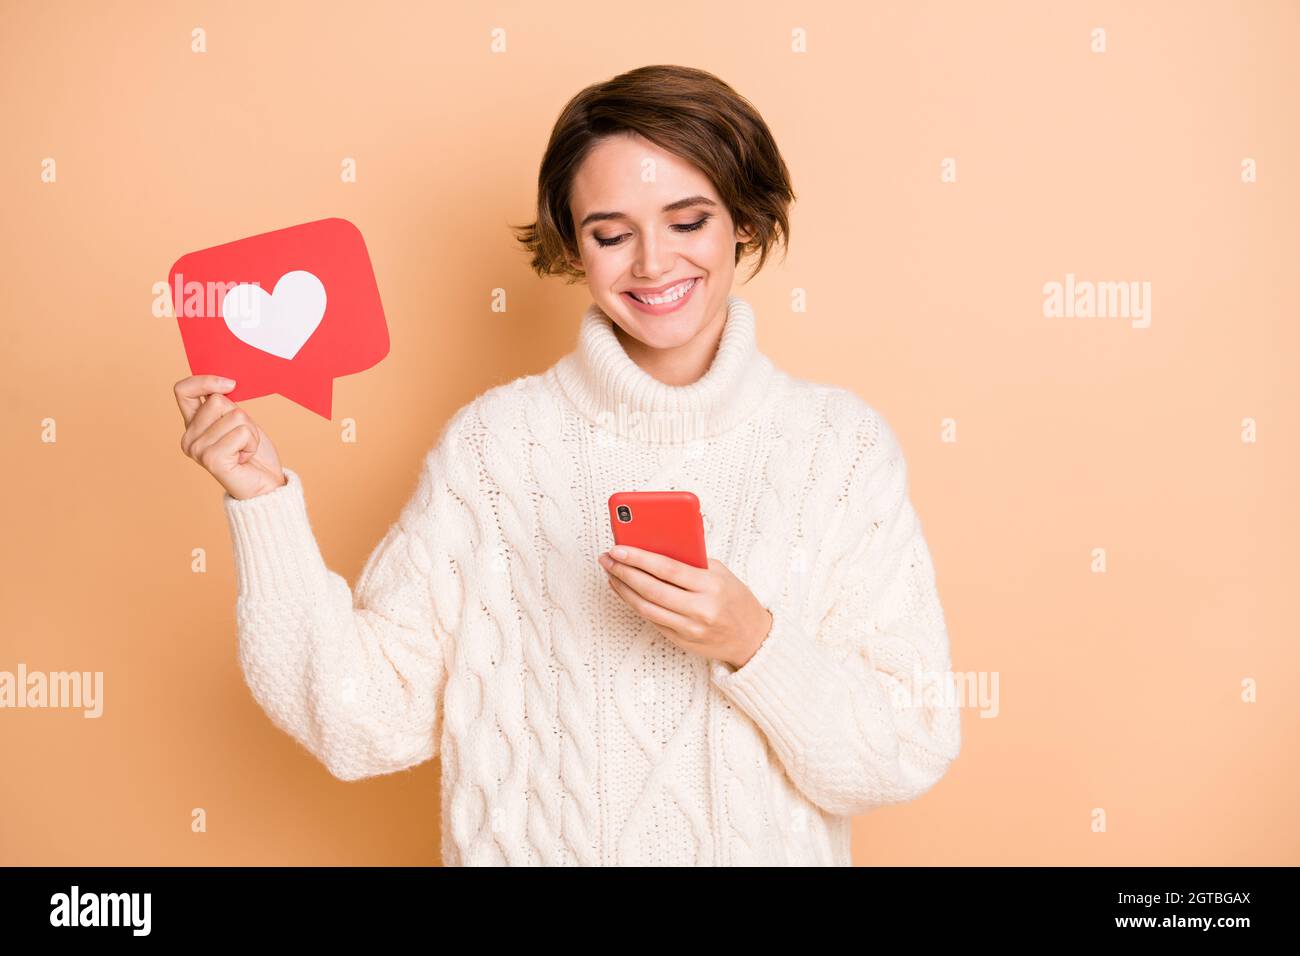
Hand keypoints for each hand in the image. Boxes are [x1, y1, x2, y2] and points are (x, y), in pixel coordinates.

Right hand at [174, 374, 286, 500]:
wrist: (265, 485)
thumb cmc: (253, 453)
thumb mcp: (238, 421)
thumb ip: (225, 405)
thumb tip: (225, 382)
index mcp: (192, 426)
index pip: (183, 390)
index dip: (205, 381)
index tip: (230, 384)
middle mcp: (189, 438)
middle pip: (217, 401)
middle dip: (241, 415)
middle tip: (244, 437)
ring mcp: (197, 450)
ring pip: (234, 415)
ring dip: (250, 431)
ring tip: (245, 449)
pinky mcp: (212, 459)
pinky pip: (241, 432)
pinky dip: (252, 442)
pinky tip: (245, 457)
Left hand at [597, 545, 773, 669]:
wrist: (752, 638)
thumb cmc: (734, 598)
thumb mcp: (720, 573)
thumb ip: (691, 561)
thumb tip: (654, 546)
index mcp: (711, 586)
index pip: (667, 569)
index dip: (639, 558)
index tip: (618, 548)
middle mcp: (699, 609)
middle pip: (651, 589)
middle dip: (624, 572)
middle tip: (607, 558)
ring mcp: (689, 628)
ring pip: (646, 607)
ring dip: (623, 589)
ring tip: (611, 573)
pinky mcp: (681, 641)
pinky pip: (651, 620)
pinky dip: (635, 603)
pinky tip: (625, 590)